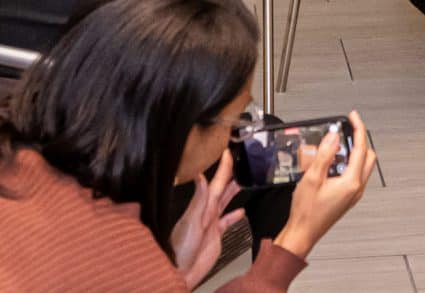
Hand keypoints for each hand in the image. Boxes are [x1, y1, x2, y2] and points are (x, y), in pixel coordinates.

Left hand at [171, 152, 246, 285]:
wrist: (180, 271)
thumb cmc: (181, 248)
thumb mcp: (191, 222)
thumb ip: (198, 200)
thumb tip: (200, 177)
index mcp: (203, 206)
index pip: (216, 182)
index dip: (224, 168)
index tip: (228, 152)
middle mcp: (207, 212)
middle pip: (222, 189)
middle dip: (231, 175)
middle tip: (240, 161)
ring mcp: (211, 222)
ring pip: (225, 202)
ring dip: (234, 191)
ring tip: (243, 180)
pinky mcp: (216, 235)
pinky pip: (227, 221)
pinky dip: (234, 216)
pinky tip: (241, 212)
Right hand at [275, 113, 377, 262]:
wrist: (302, 233)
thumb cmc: (306, 212)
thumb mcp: (312, 178)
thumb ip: (324, 154)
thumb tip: (334, 136)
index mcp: (351, 182)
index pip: (361, 148)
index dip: (358, 128)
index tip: (353, 116)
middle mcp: (356, 188)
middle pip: (368, 156)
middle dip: (360, 139)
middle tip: (348, 127)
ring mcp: (353, 194)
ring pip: (363, 165)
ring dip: (354, 151)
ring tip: (338, 143)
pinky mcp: (348, 197)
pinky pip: (355, 174)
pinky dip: (348, 162)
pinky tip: (333, 161)